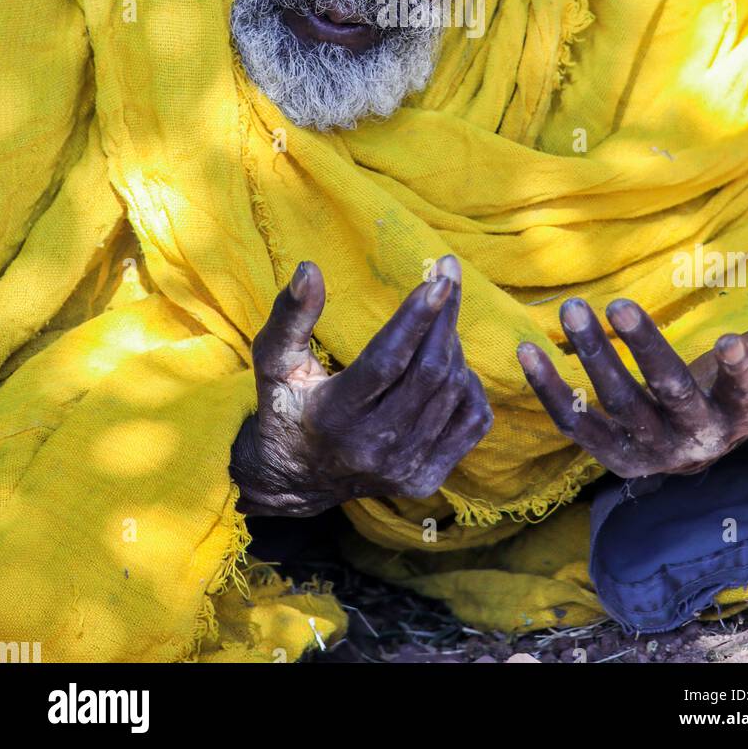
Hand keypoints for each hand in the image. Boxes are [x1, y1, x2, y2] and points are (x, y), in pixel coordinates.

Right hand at [231, 255, 491, 515]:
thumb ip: (291, 315)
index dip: (416, 318)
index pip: (386, 362)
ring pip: (453, 392)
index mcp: (334, 416)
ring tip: (439, 320)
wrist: (295, 478)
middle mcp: (373, 447)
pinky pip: (472, 422)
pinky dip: (470, 386)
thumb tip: (308, 269)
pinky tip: (453, 365)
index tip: (439, 278)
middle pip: (429, 372)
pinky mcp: (426, 479)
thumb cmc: (285, 406)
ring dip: (453, 346)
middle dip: (444, 317)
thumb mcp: (275, 360)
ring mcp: (404, 468)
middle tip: (447, 275)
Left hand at [517, 272, 747, 478]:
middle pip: (668, 395)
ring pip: (616, 405)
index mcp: (737, 417)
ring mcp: (647, 450)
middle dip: (643, 350)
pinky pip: (573, 423)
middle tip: (617, 303)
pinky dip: (549, 389)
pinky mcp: (608, 453)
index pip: (742, 397)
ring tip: (571, 309)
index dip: (737, 373)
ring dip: (591, 358)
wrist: (699, 445)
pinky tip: (527, 350)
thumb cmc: (735, 386)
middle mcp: (693, 440)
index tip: (727, 342)